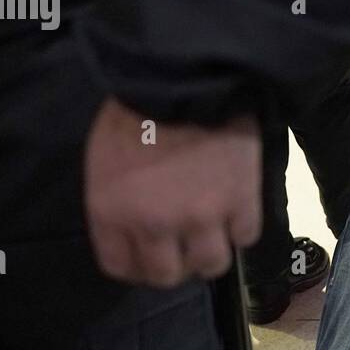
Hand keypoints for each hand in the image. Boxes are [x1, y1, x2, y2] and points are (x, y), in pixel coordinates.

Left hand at [84, 97, 261, 287]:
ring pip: (210, 265)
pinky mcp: (240, 202)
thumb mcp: (103, 157)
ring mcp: (201, 217)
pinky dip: (241, 227)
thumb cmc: (136, 107)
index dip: (137, 265)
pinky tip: (236, 209)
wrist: (186, 73)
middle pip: (166, 276)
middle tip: (183, 246)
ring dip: (210, 253)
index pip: (121, 267)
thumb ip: (115, 200)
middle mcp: (154, 224)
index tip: (149, 254)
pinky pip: (246, 236)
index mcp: (111, 211)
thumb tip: (133, 226)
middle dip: (174, 264)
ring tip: (213, 232)